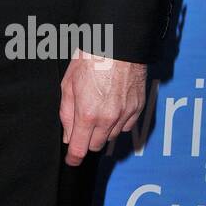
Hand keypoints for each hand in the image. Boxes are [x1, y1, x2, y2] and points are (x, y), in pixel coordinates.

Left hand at [59, 49, 146, 165]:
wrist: (117, 45)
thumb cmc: (90, 60)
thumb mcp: (68, 85)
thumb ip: (67, 114)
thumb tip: (68, 134)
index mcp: (88, 114)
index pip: (80, 148)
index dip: (73, 158)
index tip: (71, 160)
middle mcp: (108, 119)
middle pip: (96, 145)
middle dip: (86, 140)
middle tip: (81, 126)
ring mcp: (126, 115)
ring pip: (111, 136)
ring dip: (102, 130)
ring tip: (97, 109)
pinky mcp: (138, 109)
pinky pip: (126, 126)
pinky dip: (118, 123)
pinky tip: (111, 107)